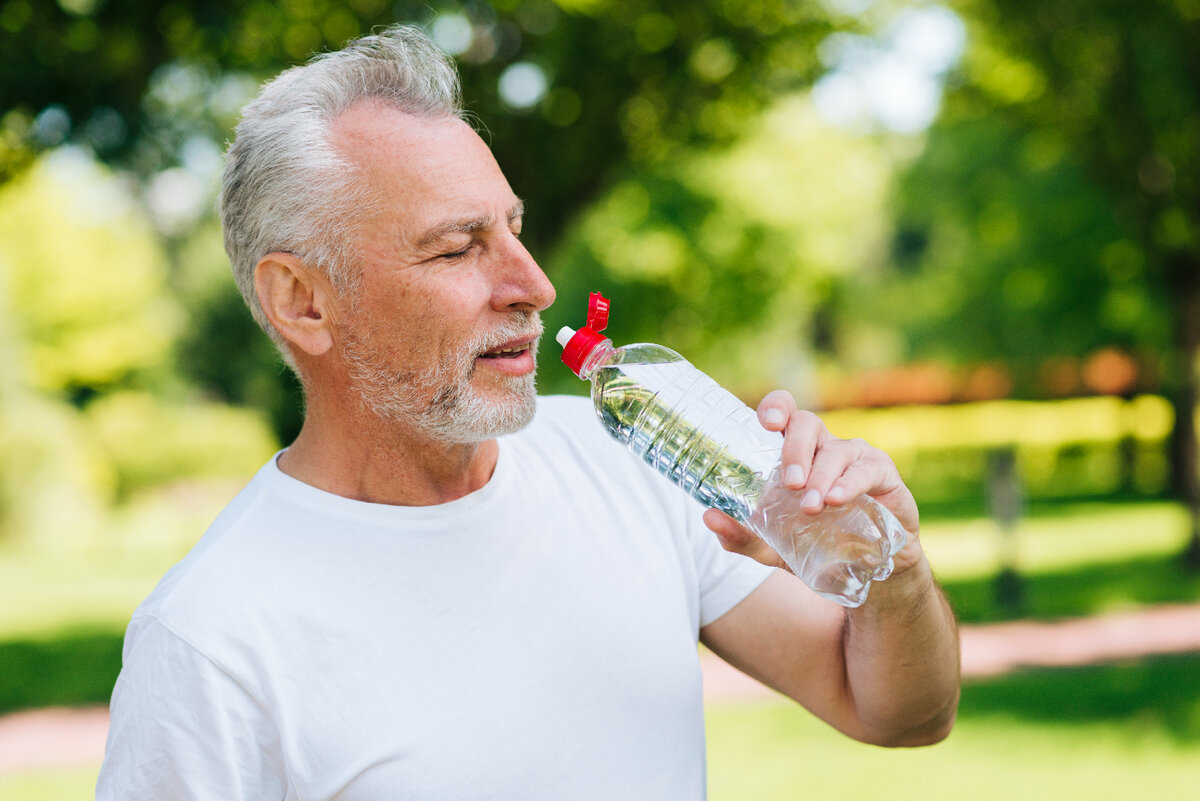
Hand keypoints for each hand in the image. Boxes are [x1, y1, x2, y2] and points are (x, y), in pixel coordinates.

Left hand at [703, 390, 923, 575]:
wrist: (869, 572)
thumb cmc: (817, 547)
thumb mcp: (773, 548)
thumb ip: (741, 535)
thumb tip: (709, 517)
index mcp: (794, 453)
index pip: (784, 414)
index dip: (776, 408)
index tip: (767, 424)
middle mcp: (823, 446)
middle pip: (807, 423)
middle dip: (795, 449)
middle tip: (789, 483)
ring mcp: (854, 456)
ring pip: (835, 449)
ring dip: (820, 477)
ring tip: (810, 508)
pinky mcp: (881, 473)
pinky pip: (866, 468)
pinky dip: (850, 483)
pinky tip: (836, 499)